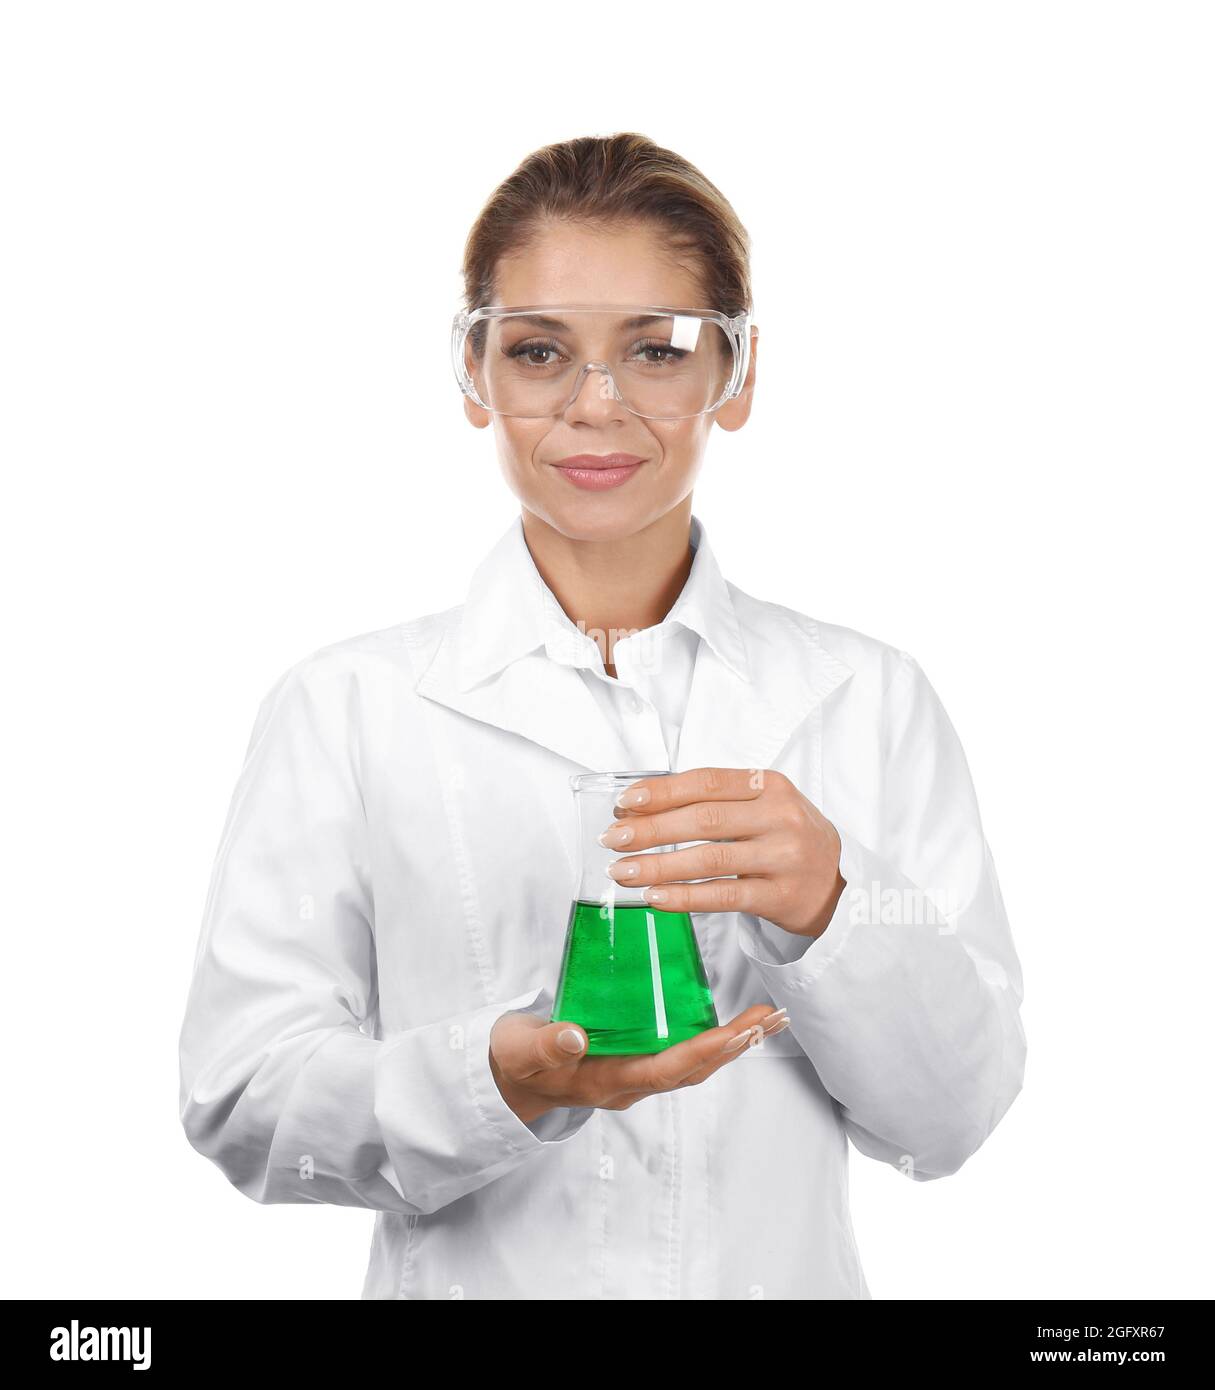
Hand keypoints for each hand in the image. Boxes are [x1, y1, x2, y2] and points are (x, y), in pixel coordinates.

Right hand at [489, 1002, 789, 1125]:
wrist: (506, 1077)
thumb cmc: (515, 1061)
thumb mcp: (521, 1051)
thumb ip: (547, 1045)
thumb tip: (576, 1036)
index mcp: (607, 1081)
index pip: (666, 1069)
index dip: (704, 1051)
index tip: (739, 1031)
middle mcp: (629, 1083)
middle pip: (693, 1069)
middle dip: (734, 1046)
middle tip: (771, 1019)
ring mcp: (633, 1074)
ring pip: (693, 1063)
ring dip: (731, 1043)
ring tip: (767, 1020)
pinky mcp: (632, 1059)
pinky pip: (681, 1053)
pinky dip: (711, 1038)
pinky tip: (730, 1023)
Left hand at [601, 767, 845, 938]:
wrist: (839, 882)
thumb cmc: (786, 838)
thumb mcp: (762, 805)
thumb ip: (713, 802)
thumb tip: (638, 809)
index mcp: (770, 785)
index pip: (706, 782)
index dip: (662, 791)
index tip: (624, 802)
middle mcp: (779, 817)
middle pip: (703, 820)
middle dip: (650, 829)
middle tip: (612, 839)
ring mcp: (783, 857)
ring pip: (709, 860)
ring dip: (658, 866)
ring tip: (622, 872)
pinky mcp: (781, 896)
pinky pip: (723, 896)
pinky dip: (683, 897)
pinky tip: (654, 898)